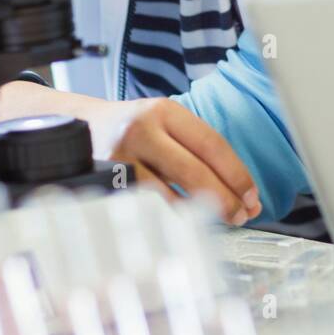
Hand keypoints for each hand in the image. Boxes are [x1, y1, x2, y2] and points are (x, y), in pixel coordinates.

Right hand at [91, 96, 261, 224]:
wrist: (81, 127)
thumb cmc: (133, 129)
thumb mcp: (163, 121)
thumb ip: (197, 148)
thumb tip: (241, 189)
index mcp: (163, 111)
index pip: (211, 144)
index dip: (236, 174)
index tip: (252, 194)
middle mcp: (141, 130)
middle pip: (194, 172)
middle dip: (225, 199)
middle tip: (242, 214)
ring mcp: (120, 158)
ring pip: (169, 195)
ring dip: (200, 214)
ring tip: (220, 221)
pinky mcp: (106, 183)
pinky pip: (146, 208)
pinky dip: (172, 218)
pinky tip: (188, 223)